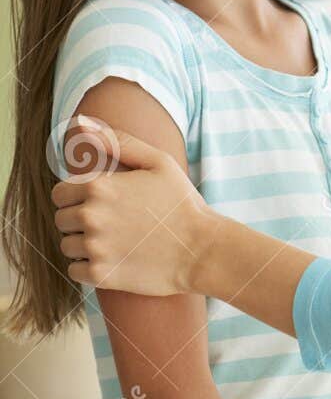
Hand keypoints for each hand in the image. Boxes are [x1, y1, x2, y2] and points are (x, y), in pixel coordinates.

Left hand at [51, 116, 213, 293]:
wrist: (203, 251)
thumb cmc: (183, 204)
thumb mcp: (157, 162)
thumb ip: (116, 140)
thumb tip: (79, 123)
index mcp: (98, 187)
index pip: (59, 193)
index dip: (76, 198)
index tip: (98, 205)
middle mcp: (91, 217)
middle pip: (61, 220)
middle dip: (78, 222)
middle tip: (110, 225)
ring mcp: (95, 248)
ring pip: (67, 246)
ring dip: (83, 245)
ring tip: (112, 243)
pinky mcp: (102, 275)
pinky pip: (74, 271)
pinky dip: (88, 268)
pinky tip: (112, 261)